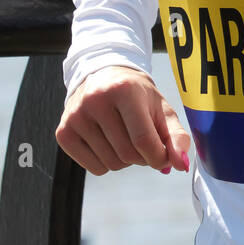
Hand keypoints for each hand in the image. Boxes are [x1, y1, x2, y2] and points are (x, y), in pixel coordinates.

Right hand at [55, 65, 191, 176]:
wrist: (103, 76)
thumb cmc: (137, 96)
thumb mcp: (161, 109)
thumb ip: (176, 136)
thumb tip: (180, 165)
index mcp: (124, 90)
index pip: (143, 140)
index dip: (158, 157)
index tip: (163, 157)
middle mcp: (95, 100)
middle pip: (127, 154)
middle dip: (142, 157)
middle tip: (142, 142)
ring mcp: (75, 116)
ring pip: (111, 164)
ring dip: (124, 161)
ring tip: (124, 138)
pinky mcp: (63, 132)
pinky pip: (93, 168)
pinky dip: (106, 163)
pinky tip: (106, 142)